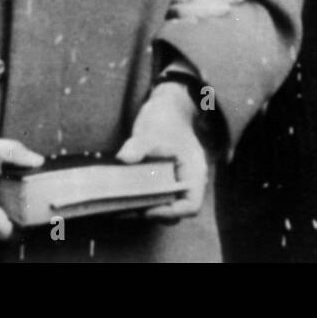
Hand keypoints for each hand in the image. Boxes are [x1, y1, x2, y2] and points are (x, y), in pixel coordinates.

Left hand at [115, 82, 207, 220]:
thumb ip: (138, 146)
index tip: (148, 208)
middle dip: (154, 212)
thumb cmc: (164, 117)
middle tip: (130, 209)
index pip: (191, 205)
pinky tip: (125, 196)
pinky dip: (144, 198)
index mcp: (194, 171)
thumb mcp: (150, 131)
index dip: (170, 212)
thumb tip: (122, 159)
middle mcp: (189, 180)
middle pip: (177, 210)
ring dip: (147, 207)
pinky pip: (159, 195)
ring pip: (167, 204)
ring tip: (124, 206)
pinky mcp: (167, 178)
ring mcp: (179, 179)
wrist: (167, 105)